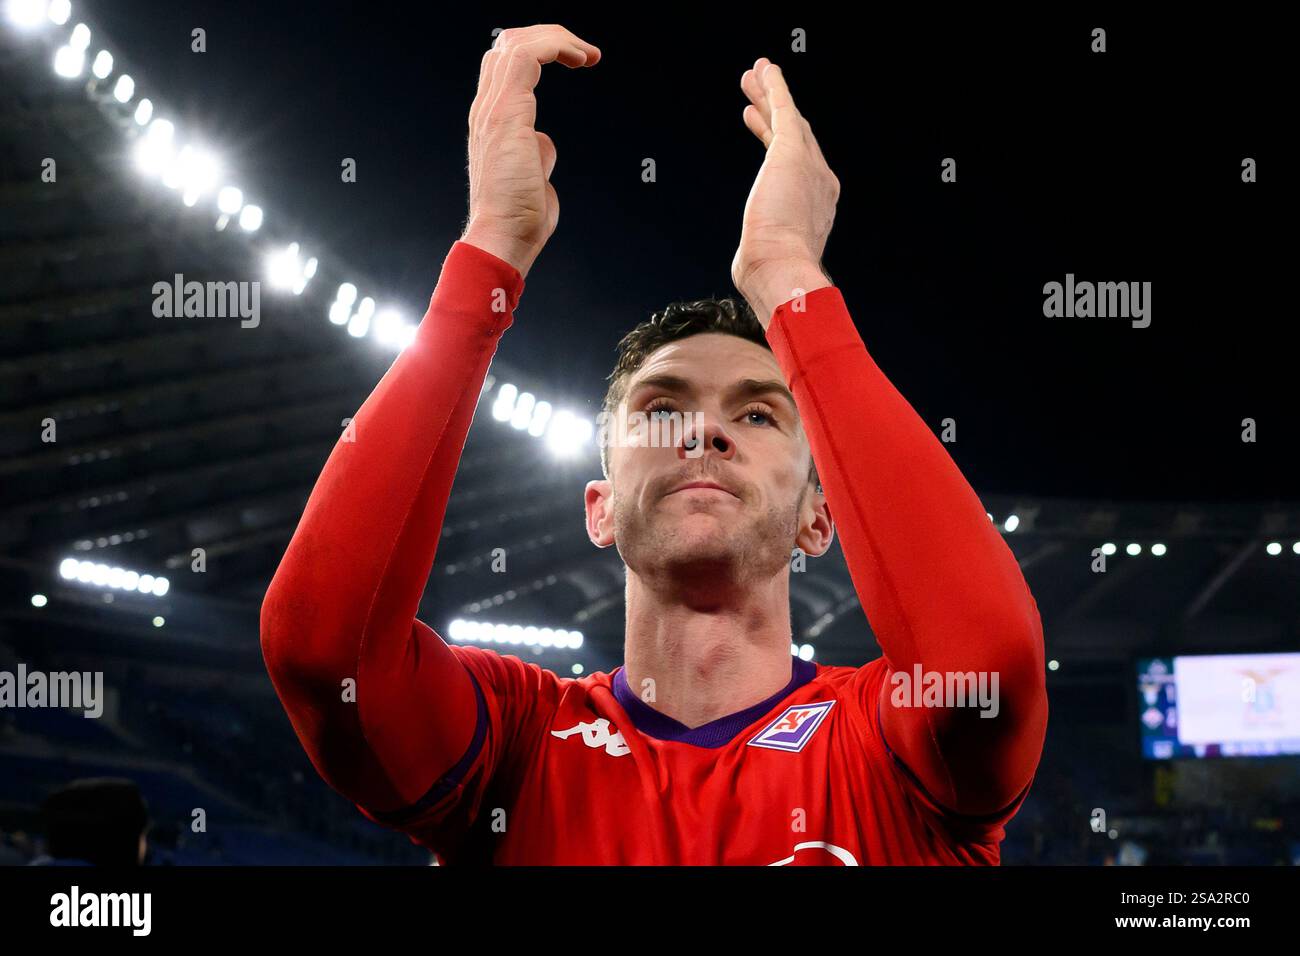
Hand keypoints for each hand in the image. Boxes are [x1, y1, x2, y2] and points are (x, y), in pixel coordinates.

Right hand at [461, 25, 600, 277]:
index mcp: (492, 121)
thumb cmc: (519, 217)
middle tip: (584, 54)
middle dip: (550, 38)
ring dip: (558, 39)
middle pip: (508, 46)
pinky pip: (528, 56)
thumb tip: (544, 146)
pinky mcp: (507, 113)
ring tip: (587, 54)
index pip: (506, 66)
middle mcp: (487, 110)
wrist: (503, 237)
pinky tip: (582, 59)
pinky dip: (557, 46)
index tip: (577, 62)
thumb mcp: (533, 176)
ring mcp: (494, 109)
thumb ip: (537, 153)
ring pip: (517, 44)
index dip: (542, 53)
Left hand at [732, 58, 838, 322]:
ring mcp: (808, 165)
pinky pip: (784, 110)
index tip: (758, 122)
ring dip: (770, 95)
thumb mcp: (766, 261)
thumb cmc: (772, 275)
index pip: (796, 164)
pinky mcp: (792, 152)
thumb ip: (761, 254)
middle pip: (794, 136)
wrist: (781, 269)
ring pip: (787, 120)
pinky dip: (775, 89)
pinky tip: (765, 71)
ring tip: (752, 75)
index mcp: (816, 208)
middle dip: (774, 111)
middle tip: (754, 91)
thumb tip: (748, 272)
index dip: (775, 138)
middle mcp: (818, 183)